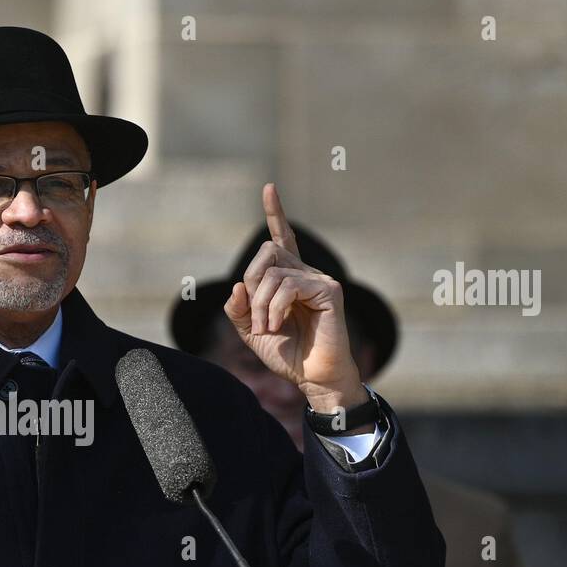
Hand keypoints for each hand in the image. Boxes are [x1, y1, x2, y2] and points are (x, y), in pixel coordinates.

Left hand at [224, 183, 366, 413]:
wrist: (312, 377)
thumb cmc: (287, 354)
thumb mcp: (251, 331)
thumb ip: (239, 308)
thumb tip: (237, 285)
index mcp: (288, 279)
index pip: (281, 239)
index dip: (275, 213)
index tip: (269, 188)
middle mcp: (305, 273)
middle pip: (265, 253)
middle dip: (251, 286)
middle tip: (256, 319)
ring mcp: (319, 279)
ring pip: (273, 274)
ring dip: (261, 306)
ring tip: (267, 329)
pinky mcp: (329, 290)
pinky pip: (289, 286)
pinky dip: (275, 308)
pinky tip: (278, 325)